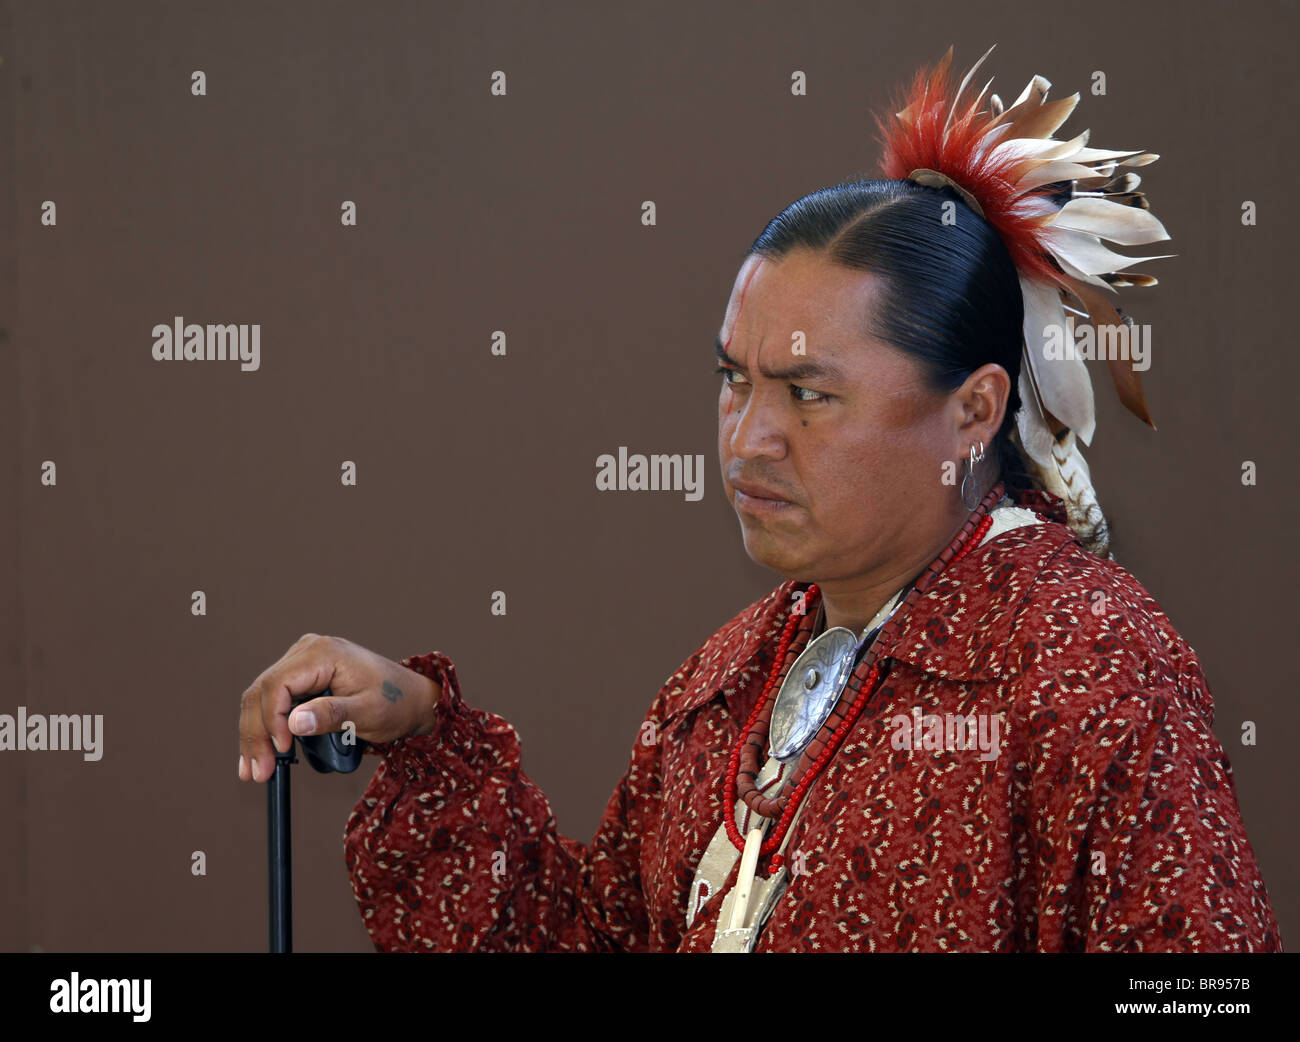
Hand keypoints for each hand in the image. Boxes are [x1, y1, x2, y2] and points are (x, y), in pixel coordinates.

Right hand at [238, 633, 441, 783]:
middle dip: (256, 734)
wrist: (411, 698)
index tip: (280, 750)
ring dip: (255, 734)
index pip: (277, 685)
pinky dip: (265, 727)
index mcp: (323, 653)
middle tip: (257, 772)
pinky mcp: (303, 676)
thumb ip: (332, 715)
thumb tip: (294, 722)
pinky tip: (260, 752)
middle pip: (263, 692)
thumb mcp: (368, 713)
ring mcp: (303, 662)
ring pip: (262, 698)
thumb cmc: (396, 703)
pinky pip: (273, 700)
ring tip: (253, 770)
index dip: (271, 720)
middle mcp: (307, 651)